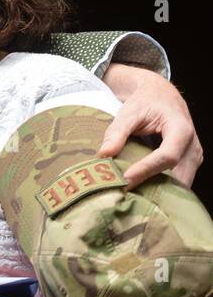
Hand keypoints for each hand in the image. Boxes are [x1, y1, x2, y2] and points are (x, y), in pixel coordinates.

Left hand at [100, 65, 203, 187]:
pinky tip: (143, 194)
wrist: (162, 97)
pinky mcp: (189, 164)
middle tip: (126, 198)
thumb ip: (116, 132)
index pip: (167, 156)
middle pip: (178, 175)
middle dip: (155, 189)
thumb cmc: (146, 103)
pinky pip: (179, 182)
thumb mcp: (129, 112)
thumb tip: (103, 155)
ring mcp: (194, 157)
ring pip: (181, 183)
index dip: (147, 170)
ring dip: (160, 193)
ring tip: (133, 199)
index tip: (125, 179)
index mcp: (181, 129)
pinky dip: (163, 190)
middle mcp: (192, 146)